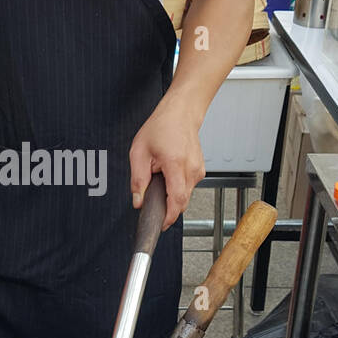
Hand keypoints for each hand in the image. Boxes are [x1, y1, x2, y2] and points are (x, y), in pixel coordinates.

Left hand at [129, 98, 205, 229]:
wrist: (181, 113)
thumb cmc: (162, 127)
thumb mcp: (139, 152)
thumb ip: (137, 179)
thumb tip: (138, 200)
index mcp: (175, 164)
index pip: (177, 200)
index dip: (169, 216)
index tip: (161, 224)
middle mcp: (191, 168)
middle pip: (182, 201)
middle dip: (167, 207)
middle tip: (154, 198)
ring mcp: (198, 170)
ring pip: (186, 195)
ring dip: (172, 195)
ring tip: (162, 177)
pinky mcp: (200, 170)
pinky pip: (188, 187)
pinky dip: (178, 187)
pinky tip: (170, 174)